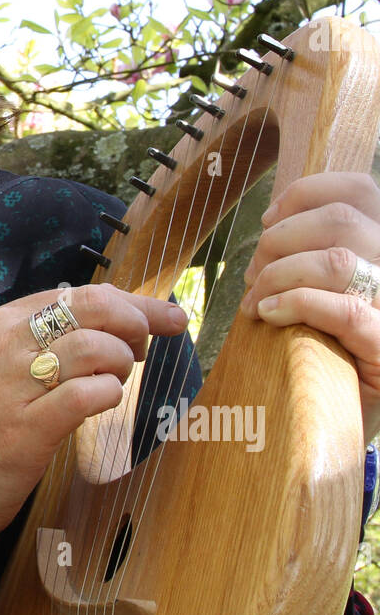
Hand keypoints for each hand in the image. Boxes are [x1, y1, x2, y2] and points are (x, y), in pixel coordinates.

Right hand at [0, 284, 187, 558]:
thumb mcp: (1, 368)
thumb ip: (46, 342)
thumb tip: (115, 321)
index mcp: (0, 323)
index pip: (78, 293)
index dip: (132, 301)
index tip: (166, 316)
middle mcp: (3, 346)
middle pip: (91, 308)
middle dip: (136, 322)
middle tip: (148, 346)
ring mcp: (12, 387)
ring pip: (93, 348)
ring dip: (121, 363)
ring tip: (117, 380)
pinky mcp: (26, 430)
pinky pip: (86, 395)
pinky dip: (108, 394)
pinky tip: (104, 402)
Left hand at [240, 172, 379, 440]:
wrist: (344, 426)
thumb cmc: (331, 349)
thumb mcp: (327, 288)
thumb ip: (312, 248)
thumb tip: (272, 220)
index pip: (361, 189)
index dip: (305, 194)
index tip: (268, 220)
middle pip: (341, 220)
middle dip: (280, 241)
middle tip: (254, 275)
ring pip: (338, 261)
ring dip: (279, 274)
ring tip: (256, 301)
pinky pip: (346, 313)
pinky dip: (297, 305)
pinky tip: (268, 314)